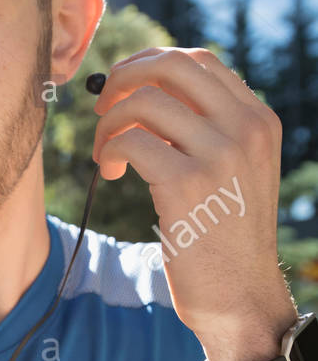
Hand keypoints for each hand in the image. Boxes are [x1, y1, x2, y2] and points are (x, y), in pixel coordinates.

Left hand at [90, 47, 290, 347]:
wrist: (241, 298)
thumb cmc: (226, 240)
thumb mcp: (236, 174)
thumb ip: (209, 133)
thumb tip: (147, 95)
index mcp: (258, 121)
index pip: (199, 61)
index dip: (151, 65)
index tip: (125, 88)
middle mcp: (245, 129)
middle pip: (170, 65)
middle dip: (124, 77)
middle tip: (102, 108)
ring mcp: (219, 154)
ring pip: (143, 101)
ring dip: (109, 123)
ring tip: (105, 155)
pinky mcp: (187, 184)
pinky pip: (130, 142)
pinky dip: (108, 151)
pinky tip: (110, 173)